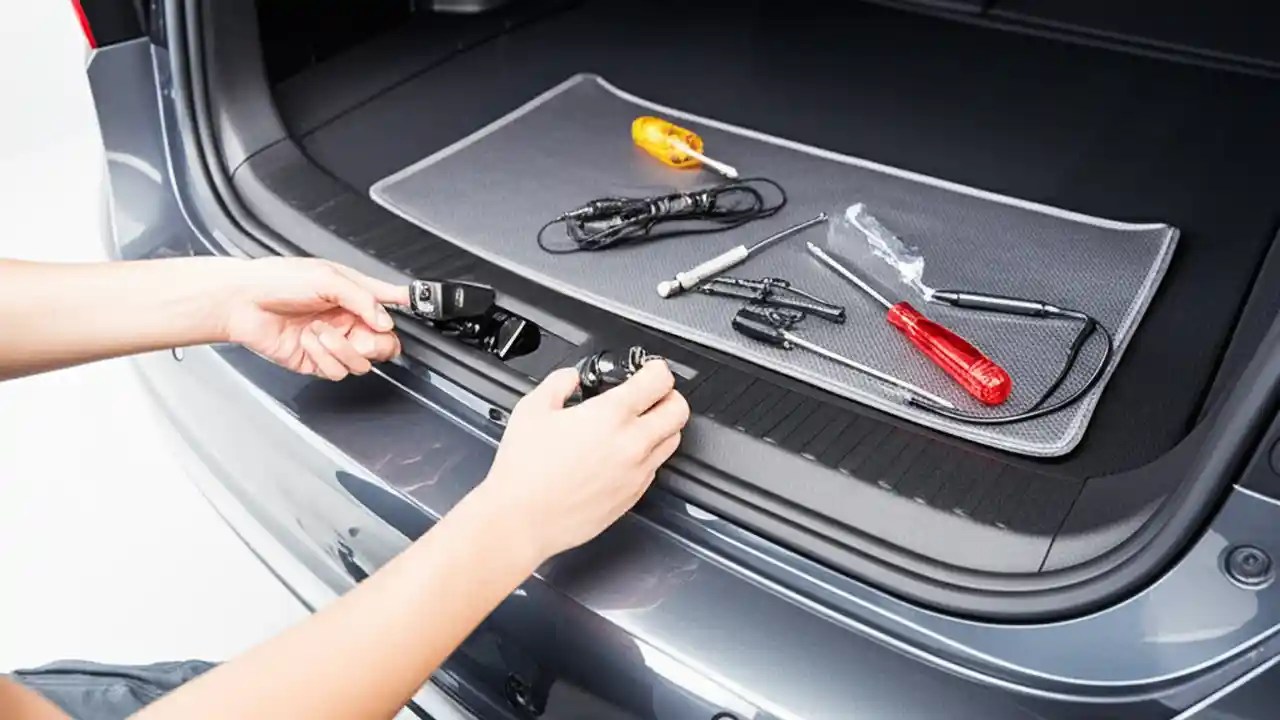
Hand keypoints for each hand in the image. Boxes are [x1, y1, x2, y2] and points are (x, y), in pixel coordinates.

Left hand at [221, 258, 409, 379]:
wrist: (242, 303)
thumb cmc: (277, 280)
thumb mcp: (328, 278)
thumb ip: (364, 299)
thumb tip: (386, 322)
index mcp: (354, 294)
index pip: (390, 303)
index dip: (406, 306)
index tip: (417, 307)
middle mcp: (347, 320)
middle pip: (384, 344)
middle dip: (375, 342)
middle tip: (361, 333)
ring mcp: (334, 343)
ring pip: (362, 362)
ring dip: (341, 348)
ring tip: (320, 331)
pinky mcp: (317, 362)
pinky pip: (337, 371)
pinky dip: (324, 357)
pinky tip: (309, 341)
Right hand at [474, 360, 689, 561]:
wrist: (522, 519)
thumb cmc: (524, 471)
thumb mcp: (532, 409)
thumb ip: (558, 383)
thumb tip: (570, 378)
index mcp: (610, 415)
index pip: (660, 380)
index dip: (657, 369)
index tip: (650, 370)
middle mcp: (631, 443)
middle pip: (679, 410)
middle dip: (669, 396)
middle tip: (654, 395)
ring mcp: (636, 472)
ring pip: (672, 441)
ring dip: (662, 427)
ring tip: (640, 424)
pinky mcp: (633, 496)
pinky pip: (655, 468)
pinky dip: (647, 456)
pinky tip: (623, 455)